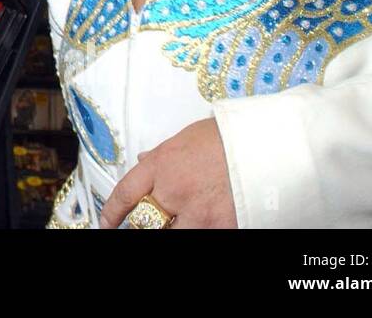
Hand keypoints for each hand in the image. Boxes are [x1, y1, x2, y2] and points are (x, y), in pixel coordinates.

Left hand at [101, 118, 237, 228]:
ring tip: (180, 221)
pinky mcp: (221, 227)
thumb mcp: (184, 139)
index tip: (106, 222)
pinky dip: (200, 230)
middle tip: (145, 224)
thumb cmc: (228, 136)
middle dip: (141, 226)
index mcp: (161, 165)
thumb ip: (161, 156)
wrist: (265, 144)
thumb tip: (144, 161)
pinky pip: (201, 235)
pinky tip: (205, 223)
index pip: (124, 194)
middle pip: (143, 223)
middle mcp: (174, 191)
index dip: (111, 213)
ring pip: (170, 234)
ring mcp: (197, 213)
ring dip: (172, 229)